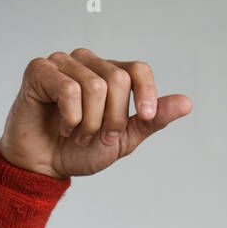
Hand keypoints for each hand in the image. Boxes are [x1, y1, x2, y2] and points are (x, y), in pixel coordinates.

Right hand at [0, 49, 191, 178]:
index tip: (144, 117)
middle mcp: (88, 62)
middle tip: (97, 137)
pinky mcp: (40, 70)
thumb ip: (152, 120)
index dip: (146, 94)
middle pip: (118, 80)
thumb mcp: (125, 138)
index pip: (138, 69)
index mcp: (110, 74)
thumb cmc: (82, 149)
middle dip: (112, 119)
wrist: (46, 165)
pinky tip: (62, 126)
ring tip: (78, 134)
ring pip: (94, 86)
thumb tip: (186, 103)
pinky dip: (70, 118)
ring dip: (89, 124)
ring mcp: (62, 62)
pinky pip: (68, 89)